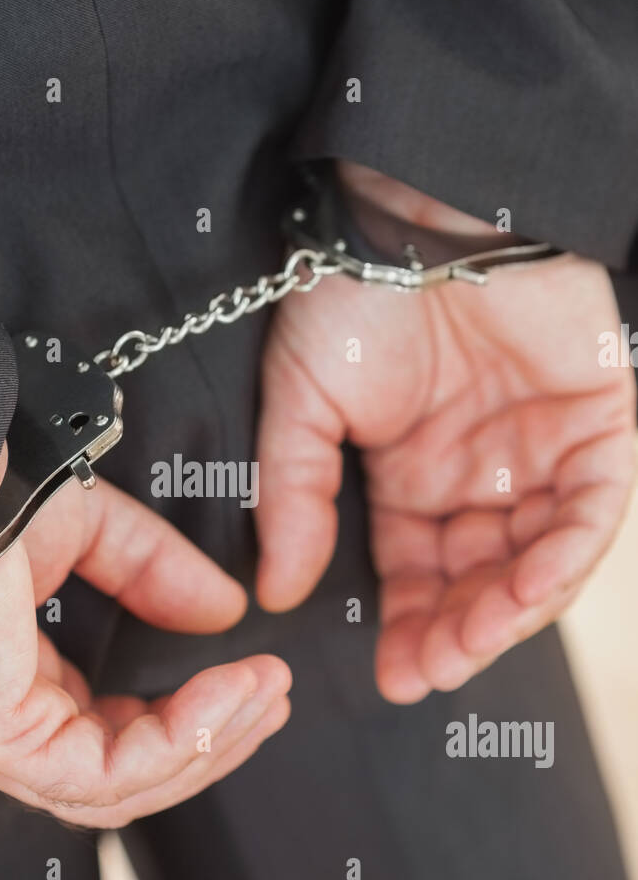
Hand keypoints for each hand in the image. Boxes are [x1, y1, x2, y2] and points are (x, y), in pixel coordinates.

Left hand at [0, 469, 290, 826]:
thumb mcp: (90, 532)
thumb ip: (155, 574)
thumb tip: (225, 612)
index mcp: (15, 685)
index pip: (110, 741)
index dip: (190, 721)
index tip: (252, 682)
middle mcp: (2, 727)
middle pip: (125, 781)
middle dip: (213, 742)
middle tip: (273, 698)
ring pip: (120, 792)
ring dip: (208, 744)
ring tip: (264, 693)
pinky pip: (103, 774)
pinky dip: (179, 740)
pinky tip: (225, 693)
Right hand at [255, 165, 635, 701]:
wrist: (417, 202)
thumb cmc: (353, 293)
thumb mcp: (300, 404)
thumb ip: (296, 497)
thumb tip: (279, 590)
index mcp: (415, 476)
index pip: (419, 574)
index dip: (409, 628)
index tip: (392, 677)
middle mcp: (480, 474)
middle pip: (481, 579)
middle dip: (458, 634)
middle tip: (431, 671)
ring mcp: (542, 449)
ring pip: (541, 557)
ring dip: (511, 610)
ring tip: (471, 644)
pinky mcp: (599, 420)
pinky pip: (596, 508)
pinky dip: (566, 555)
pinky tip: (525, 593)